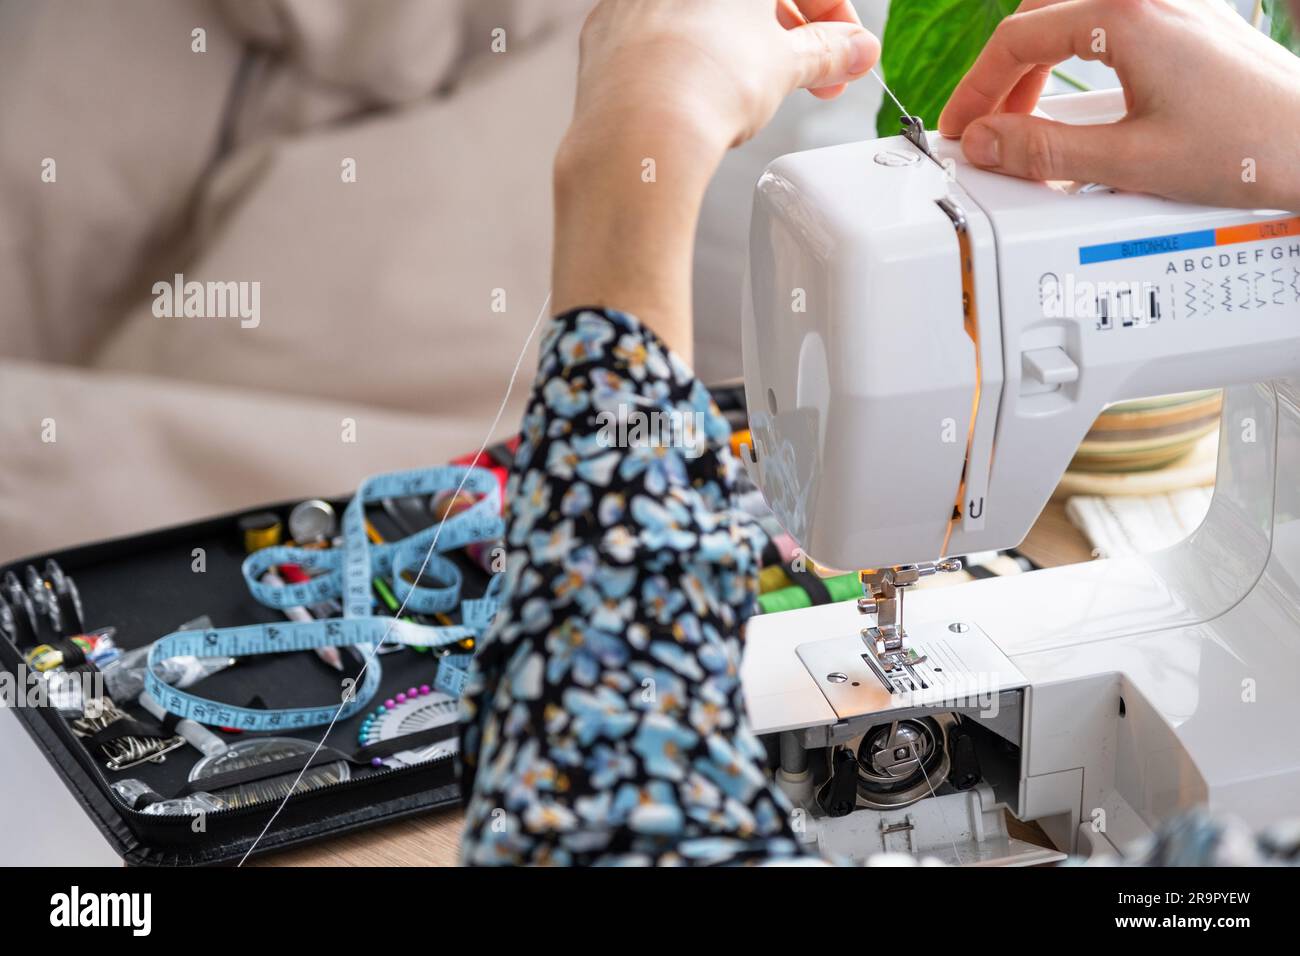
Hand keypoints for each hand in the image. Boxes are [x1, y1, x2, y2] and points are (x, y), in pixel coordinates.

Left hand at [552, 1, 879, 357]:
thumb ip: (826, 52)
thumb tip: (853, 51)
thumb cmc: (705, 82)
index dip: (836, 21)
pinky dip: (690, 56)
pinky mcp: (607, 28)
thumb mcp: (785, 65)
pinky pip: (662, 33)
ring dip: (742, 46)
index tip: (848, 54)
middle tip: (816, 78)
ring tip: (760, 91)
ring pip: (706, 14)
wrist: (636, 130)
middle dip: (793, 36)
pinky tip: (702, 91)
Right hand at [939, 0, 1299, 210]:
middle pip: (1038, 17)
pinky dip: (1072, 61)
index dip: (976, 90)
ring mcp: (1170, 7)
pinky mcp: (1187, 27)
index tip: (961, 129)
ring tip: (1024, 119)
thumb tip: (987, 142)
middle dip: (1002, 75)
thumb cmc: (1250, 146)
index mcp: (1122, 17)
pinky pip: (1107, 26)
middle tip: (986, 127)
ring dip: (1035, 64)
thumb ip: (1044, 151)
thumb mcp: (1128, 162)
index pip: (1016, 40)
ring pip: (1070, 16)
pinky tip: (1073, 103)